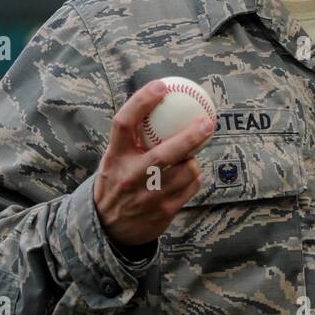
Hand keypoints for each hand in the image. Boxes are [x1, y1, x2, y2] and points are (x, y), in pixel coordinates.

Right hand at [93, 80, 211, 249]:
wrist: (107, 229)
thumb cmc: (117, 181)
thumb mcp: (115, 158)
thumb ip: (133, 136)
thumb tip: (161, 97)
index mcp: (115, 157)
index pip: (124, 123)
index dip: (142, 101)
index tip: (161, 86)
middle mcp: (130, 176)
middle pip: (164, 153)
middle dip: (189, 137)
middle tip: (207, 122)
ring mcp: (147, 196)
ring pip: (185, 170)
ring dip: (193, 160)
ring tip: (188, 156)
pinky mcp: (164, 211)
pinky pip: (191, 186)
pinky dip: (194, 176)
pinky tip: (188, 174)